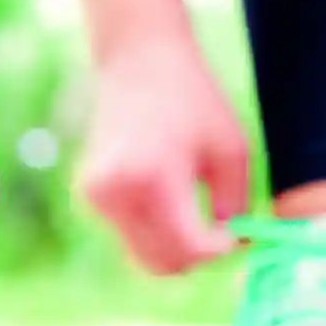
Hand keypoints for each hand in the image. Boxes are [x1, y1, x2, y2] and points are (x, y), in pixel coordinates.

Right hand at [77, 40, 247, 273]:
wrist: (139, 61)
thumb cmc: (193, 101)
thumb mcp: (231, 150)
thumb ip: (236, 205)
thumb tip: (233, 247)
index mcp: (153, 177)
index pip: (187, 248)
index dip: (217, 252)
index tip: (235, 238)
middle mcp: (116, 192)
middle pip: (162, 264)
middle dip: (196, 257)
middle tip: (217, 233)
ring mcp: (97, 197)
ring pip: (144, 256)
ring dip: (174, 247)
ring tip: (193, 208)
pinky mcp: (90, 197)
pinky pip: (130, 236)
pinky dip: (154, 231)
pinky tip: (164, 195)